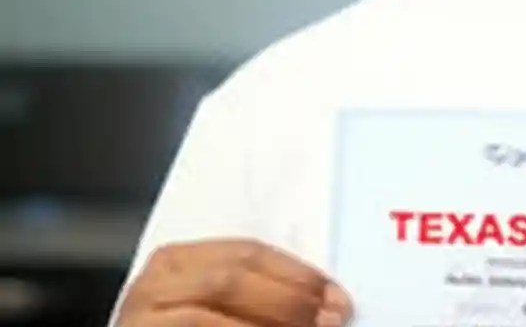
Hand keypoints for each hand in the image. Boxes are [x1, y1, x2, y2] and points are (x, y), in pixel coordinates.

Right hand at [116, 239, 352, 326]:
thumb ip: (261, 298)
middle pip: (234, 275)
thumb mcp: (226, 310)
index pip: (249, 253)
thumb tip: (327, 304)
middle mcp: (157, 280)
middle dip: (290, 298)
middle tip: (330, 319)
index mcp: (180, 261)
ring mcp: (141, 312)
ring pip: (216, 299)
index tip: (338, 297)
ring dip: (272, 319)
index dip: (300, 274)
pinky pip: (201, 326)